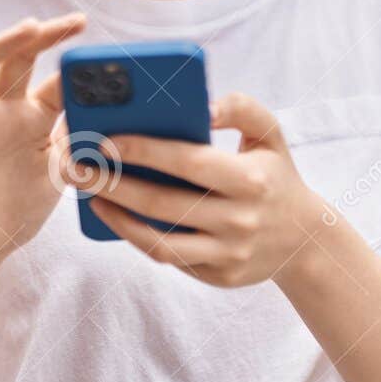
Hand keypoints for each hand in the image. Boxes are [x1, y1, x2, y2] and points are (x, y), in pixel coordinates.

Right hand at [0, 12, 85, 271]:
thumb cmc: (16, 212)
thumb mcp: (59, 177)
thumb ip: (81, 148)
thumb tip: (119, 124)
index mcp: (34, 120)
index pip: (56, 81)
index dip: (78, 64)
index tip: (108, 51)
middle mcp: (5, 113)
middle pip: (22, 61)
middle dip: (47, 37)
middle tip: (78, 21)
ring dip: (7, 44)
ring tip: (31, 26)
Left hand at [60, 92, 334, 286]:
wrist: (305, 240)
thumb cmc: (276, 175)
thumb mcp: (270, 135)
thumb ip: (241, 108)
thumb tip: (203, 105)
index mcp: (252, 180)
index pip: (189, 162)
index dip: (144, 151)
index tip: (105, 139)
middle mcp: (240, 220)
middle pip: (164, 203)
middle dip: (113, 184)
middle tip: (75, 166)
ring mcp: (229, 253)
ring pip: (160, 240)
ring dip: (117, 217)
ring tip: (89, 194)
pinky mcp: (219, 276)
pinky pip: (168, 258)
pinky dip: (137, 237)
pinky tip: (114, 216)